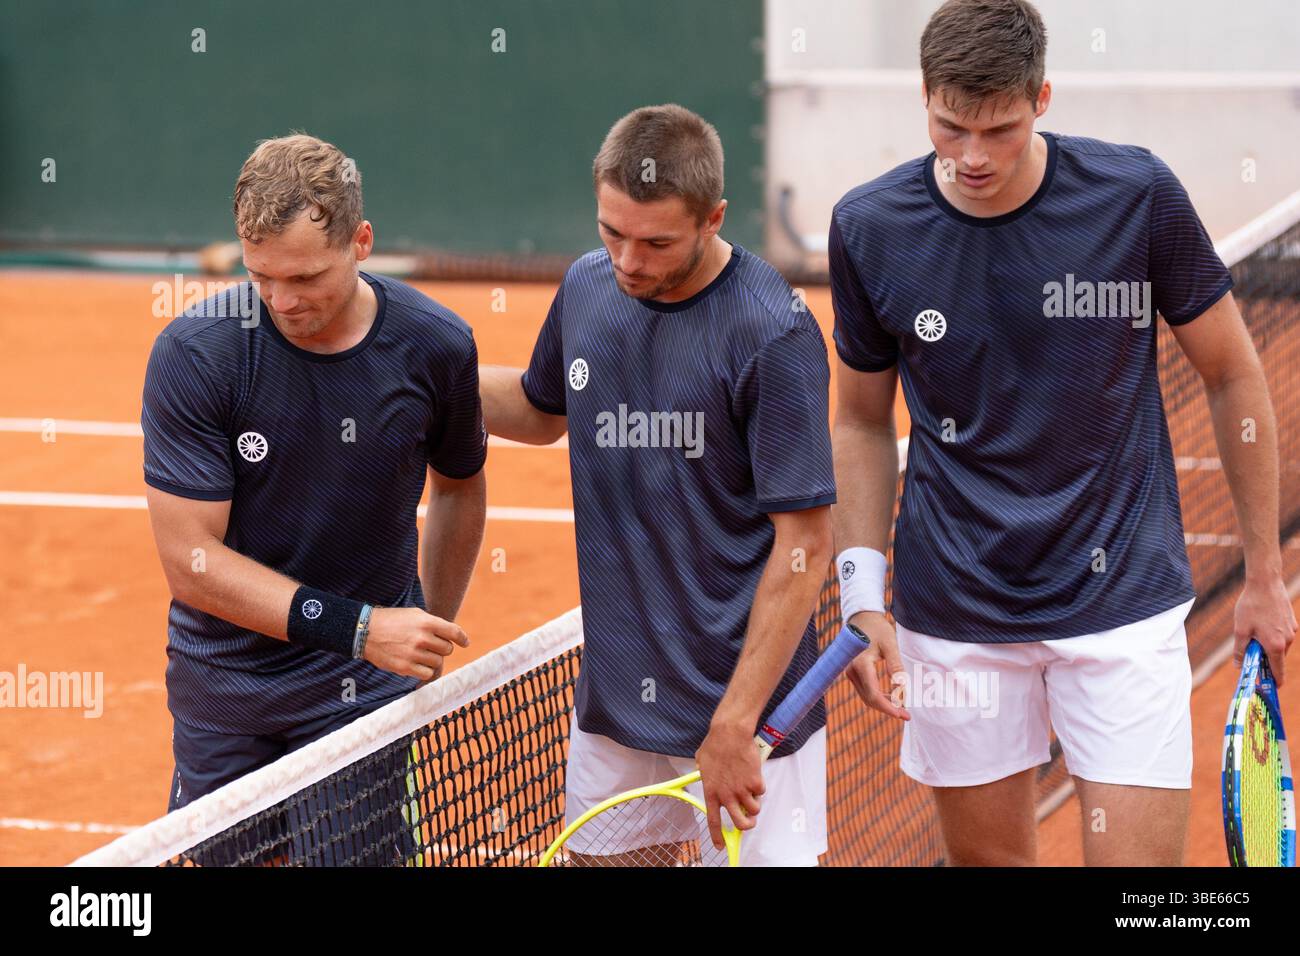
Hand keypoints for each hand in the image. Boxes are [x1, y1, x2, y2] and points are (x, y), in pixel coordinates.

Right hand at [362, 607, 467, 680]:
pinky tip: (419, 665)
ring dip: (433, 659)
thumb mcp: (414, 614)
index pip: (454, 632)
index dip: (462, 638)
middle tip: (431, 646)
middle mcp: (422, 638)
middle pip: (447, 649)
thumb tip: (452, 635)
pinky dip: (425, 671)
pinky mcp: (405, 667)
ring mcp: (414, 653)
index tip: (465, 643)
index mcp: (426, 622)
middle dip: (442, 648)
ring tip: (422, 654)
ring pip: (438, 662)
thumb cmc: (392, 620)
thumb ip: (433, 623)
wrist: (365, 631)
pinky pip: (427, 673)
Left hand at [695, 720, 763, 851]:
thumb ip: (703, 773)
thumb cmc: (715, 744)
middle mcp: (727, 795)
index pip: (714, 821)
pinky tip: (754, 775)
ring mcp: (742, 790)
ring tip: (752, 792)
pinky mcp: (755, 782)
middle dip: (747, 825)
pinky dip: (760, 787)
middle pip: (740, 823)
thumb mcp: (702, 762)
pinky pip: (761, 792)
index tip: (720, 846)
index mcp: (711, 792)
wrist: (730, 734)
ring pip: (754, 810)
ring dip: (755, 804)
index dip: (717, 836)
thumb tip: (703, 772)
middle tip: (749, 819)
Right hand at [845, 611, 908, 719]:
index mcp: (861, 664)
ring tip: (902, 708)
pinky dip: (878, 696)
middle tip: (906, 715)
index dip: (889, 707)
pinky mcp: (853, 672)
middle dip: (888, 709)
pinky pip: (865, 690)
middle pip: (869, 699)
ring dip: (884, 704)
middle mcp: (852, 670)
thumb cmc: (878, 629)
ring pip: (867, 696)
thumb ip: (896, 667)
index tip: (903, 714)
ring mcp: (850, 672)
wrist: (862, 617)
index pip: (874, 694)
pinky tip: (892, 696)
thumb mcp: (891, 645)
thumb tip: (902, 690)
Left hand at [1234, 573, 1296, 684]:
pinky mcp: (1292, 623)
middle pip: (1277, 658)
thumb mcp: (1240, 630)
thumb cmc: (1251, 606)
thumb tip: (1238, 666)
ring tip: (1253, 634)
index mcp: (1275, 645)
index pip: (1278, 671)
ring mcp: (1292, 631)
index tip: (1269, 688)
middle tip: (1251, 657)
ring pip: (1280, 646)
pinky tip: (1262, 624)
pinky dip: (1273, 636)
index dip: (1274, 681)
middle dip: (1265, 660)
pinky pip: (1282, 635)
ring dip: (1268, 646)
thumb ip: (1240, 650)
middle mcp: (1288, 640)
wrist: (1266, 583)